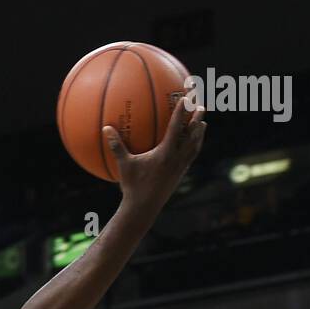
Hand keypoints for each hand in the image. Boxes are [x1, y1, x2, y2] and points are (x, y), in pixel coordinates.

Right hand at [104, 97, 205, 213]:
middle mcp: (177, 159)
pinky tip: (193, 145)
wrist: (144, 209)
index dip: (181, 112)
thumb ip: (117, 147)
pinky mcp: (180, 175)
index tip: (186, 99)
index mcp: (166, 154)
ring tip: (203, 123)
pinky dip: (194, 147)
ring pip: (195, 147)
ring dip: (199, 134)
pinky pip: (190, 157)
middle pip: (192, 135)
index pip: (176, 128)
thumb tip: (106, 129)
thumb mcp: (124, 166)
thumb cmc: (133, 187)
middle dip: (197, 119)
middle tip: (200, 105)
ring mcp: (180, 168)